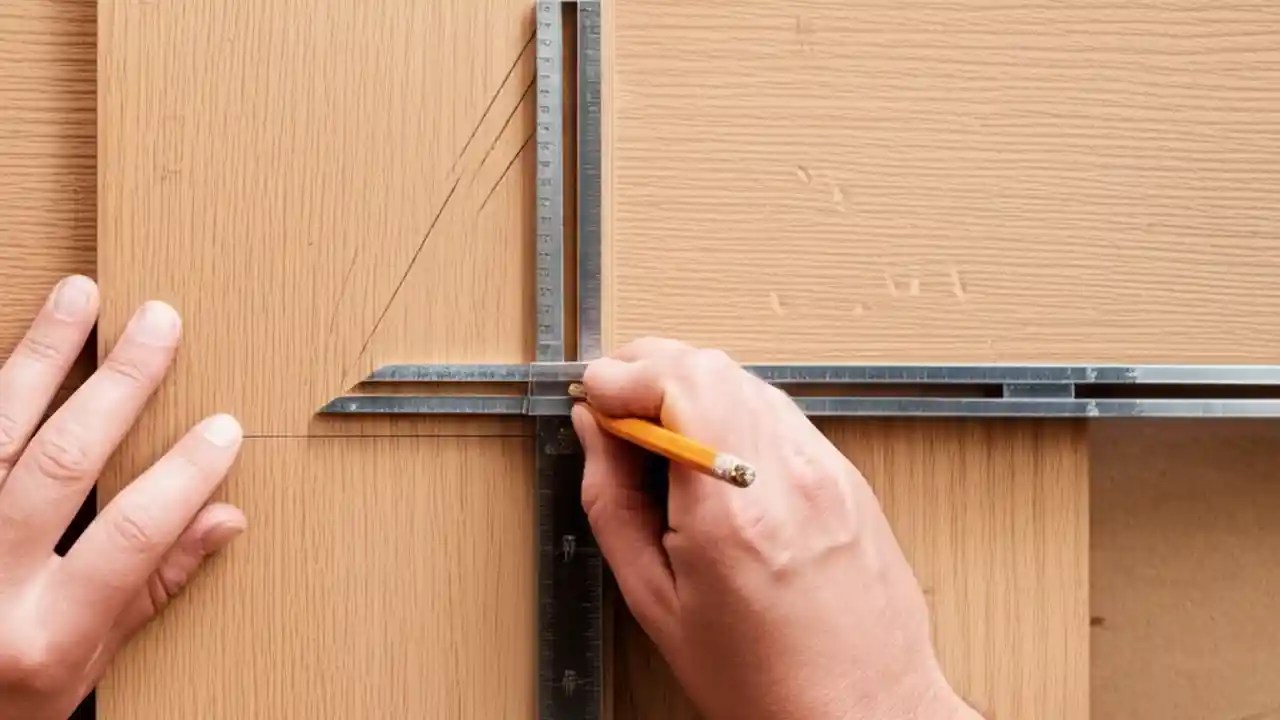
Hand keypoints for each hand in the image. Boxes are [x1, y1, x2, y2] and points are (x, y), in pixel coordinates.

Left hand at [0, 276, 245, 719]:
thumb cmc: (2, 700)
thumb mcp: (85, 666)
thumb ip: (150, 590)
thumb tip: (224, 518)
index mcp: (42, 633)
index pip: (129, 534)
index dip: (182, 475)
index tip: (224, 428)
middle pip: (58, 462)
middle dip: (117, 384)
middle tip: (158, 324)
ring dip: (39, 355)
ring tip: (79, 298)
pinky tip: (14, 346)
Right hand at [572, 338, 978, 719]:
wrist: (863, 710)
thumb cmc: (764, 679)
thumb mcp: (656, 602)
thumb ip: (612, 503)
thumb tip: (596, 434)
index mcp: (732, 512)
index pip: (678, 382)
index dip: (623, 374)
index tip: (597, 396)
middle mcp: (788, 476)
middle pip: (711, 366)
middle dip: (650, 369)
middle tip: (617, 408)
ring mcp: (827, 469)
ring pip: (746, 379)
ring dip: (692, 388)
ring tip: (662, 438)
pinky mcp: (846, 474)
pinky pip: (779, 412)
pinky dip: (733, 412)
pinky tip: (712, 456)